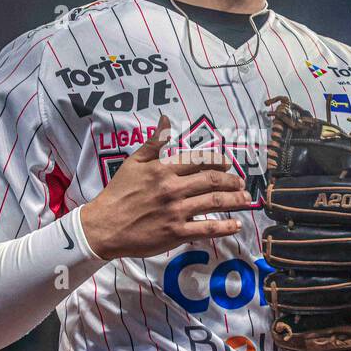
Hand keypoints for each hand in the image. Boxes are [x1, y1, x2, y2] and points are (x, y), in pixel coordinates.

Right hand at [80, 114, 248, 259]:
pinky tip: (236, 225)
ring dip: (235, 200)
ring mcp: (176, 211)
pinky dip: (225, 227)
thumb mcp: (133, 162)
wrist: (104, 225)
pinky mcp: (176, 232)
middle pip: (212, 181)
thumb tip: (165, 118)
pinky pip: (207, 228)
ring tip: (246, 200)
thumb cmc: (118, 193)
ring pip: (214, 202)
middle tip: (241, 183)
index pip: (199, 160)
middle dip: (232, 181)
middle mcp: (173, 188)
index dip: (218, 161)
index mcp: (164, 169)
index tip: (228, 164)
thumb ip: (154, 141)